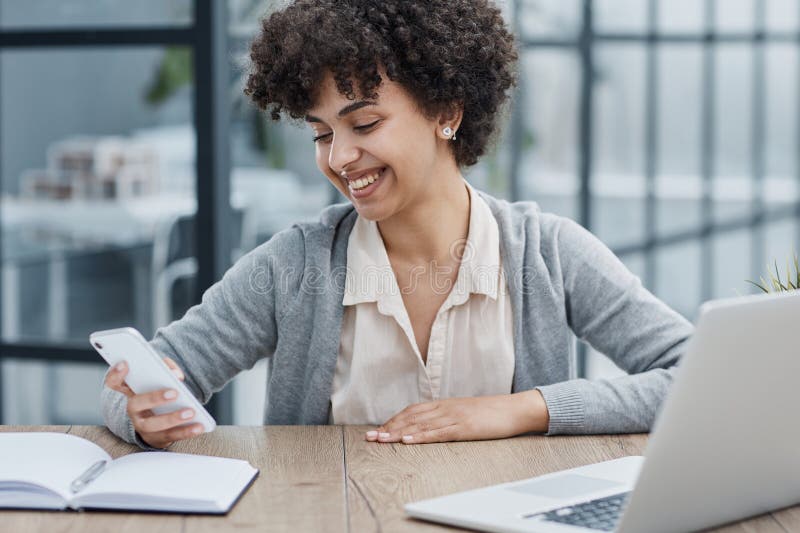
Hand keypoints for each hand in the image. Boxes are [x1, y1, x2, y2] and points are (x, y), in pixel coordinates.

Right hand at [104, 357, 203, 448]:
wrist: (158, 419)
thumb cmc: (157, 393)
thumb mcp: (159, 378)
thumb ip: (166, 369)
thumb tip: (176, 375)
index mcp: (128, 393)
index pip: (113, 383)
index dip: (115, 374)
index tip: (125, 364)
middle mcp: (131, 411)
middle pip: (135, 405)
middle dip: (155, 398)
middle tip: (174, 392)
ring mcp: (141, 427)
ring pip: (153, 425)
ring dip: (173, 419)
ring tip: (191, 412)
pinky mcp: (155, 439)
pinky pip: (170, 437)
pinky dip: (186, 432)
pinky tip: (199, 426)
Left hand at [365, 390, 549, 444]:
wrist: (514, 409)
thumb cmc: (490, 413)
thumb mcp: (463, 412)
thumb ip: (446, 417)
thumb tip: (429, 425)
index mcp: (444, 404)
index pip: (412, 411)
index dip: (394, 420)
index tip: (378, 430)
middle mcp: (445, 408)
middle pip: (411, 417)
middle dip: (389, 427)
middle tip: (370, 437)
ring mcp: (454, 417)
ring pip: (420, 424)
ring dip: (398, 432)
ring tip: (381, 439)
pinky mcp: (463, 427)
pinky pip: (438, 432)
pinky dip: (421, 436)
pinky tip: (408, 440)